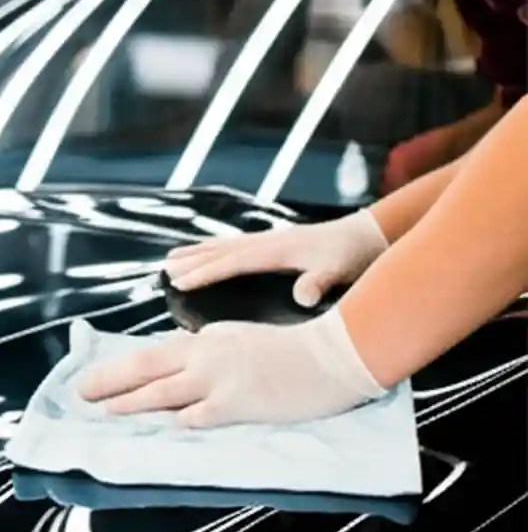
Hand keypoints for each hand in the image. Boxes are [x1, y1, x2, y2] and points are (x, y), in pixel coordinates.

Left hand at [76, 308, 384, 427]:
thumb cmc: (286, 348)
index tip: (96, 377)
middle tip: (81, 392)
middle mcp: (203, 356)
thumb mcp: (236, 339)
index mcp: (203, 340)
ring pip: (161, 393)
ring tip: (104, 411)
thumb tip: (176, 360)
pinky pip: (196, 417)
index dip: (121, 368)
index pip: (151, 355)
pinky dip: (173, 423)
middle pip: (145, 369)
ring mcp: (218, 381)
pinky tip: (155, 430)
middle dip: (109, 381)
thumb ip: (204, 350)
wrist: (329, 355)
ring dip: (129, 404)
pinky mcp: (236, 404)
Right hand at [165, 210, 387, 306]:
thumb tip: (302, 296)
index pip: (232, 262)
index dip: (205, 272)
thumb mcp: (340, 270)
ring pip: (224, 246)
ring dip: (197, 252)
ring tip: (172, 257)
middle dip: (192, 260)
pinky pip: (235, 247)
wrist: (368, 235)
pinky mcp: (275, 243)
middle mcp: (267, 241)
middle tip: (164, 269)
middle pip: (220, 250)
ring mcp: (270, 240)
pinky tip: (208, 254)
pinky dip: (214, 250)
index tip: (180, 282)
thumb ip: (320, 282)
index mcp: (277, 250)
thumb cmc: (353, 255)